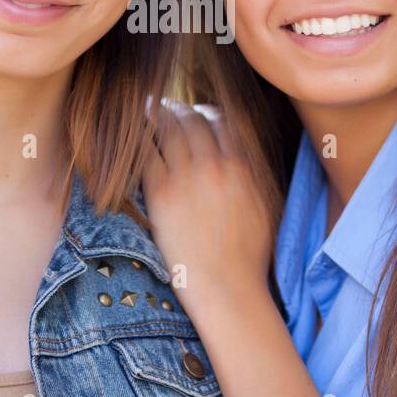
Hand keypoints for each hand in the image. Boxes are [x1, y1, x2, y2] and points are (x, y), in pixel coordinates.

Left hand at [141, 98, 274, 313]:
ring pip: (166, 130)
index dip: (204, 113)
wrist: (228, 287)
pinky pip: (145, 155)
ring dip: (154, 117)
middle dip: (176, 110)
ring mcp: (187, 177)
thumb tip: (242, 159)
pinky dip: (139, 141)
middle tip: (163, 109)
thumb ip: (252, 176)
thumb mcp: (264, 207)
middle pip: (191, 119)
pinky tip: (131, 138)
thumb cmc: (249, 257)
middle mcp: (215, 165)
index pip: (220, 120)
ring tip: (144, 112)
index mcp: (242, 166)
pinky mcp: (161, 194)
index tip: (194, 115)